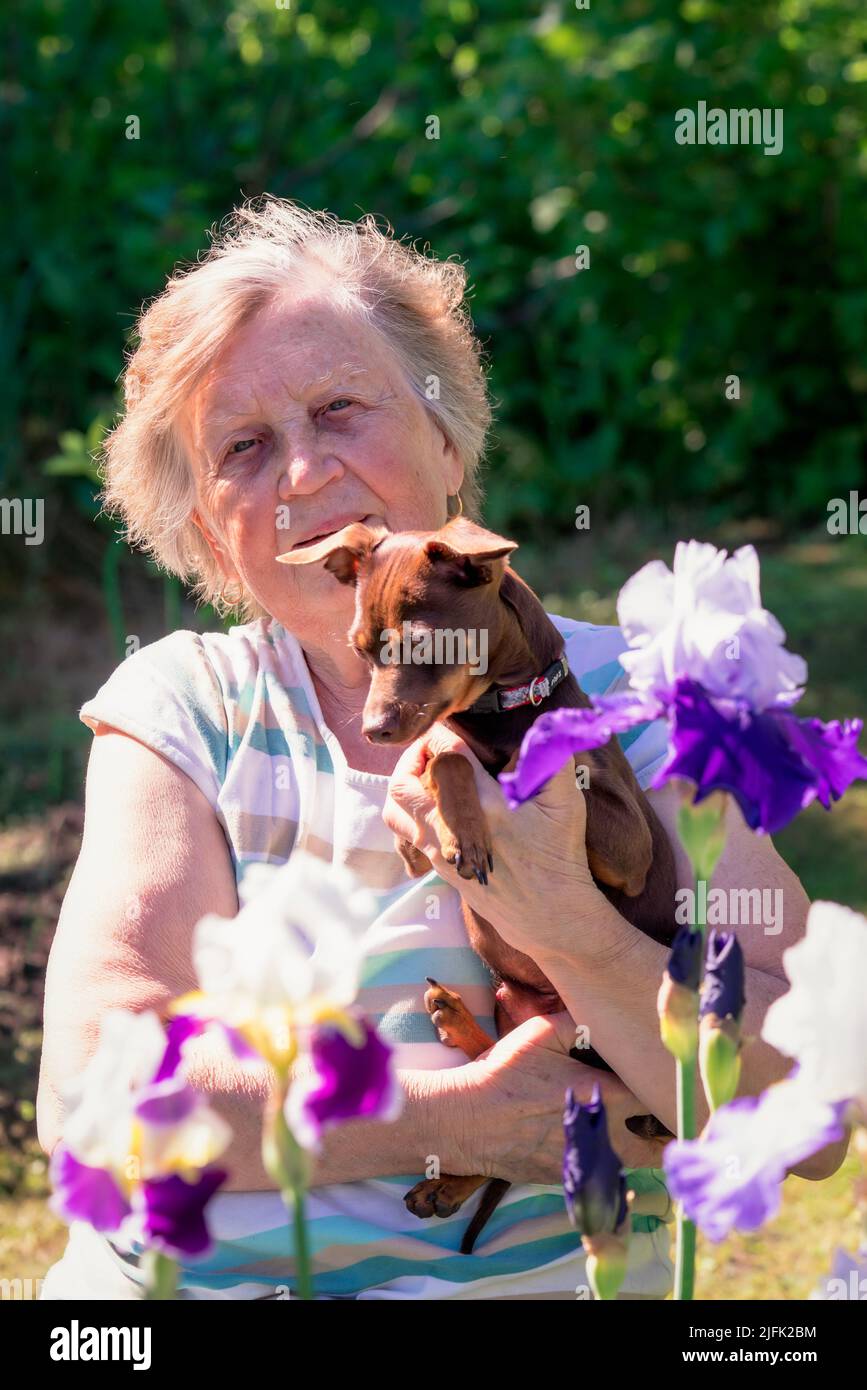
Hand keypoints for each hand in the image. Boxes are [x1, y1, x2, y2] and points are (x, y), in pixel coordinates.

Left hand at [383, 722, 596, 959]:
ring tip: (425, 774)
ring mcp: (441, 849)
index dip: (442, 734)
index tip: (451, 727)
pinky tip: (431, 804)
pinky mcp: (439, 867)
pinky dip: (407, 812)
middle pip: (404, 781)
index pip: (445, 754)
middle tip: (432, 748)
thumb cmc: (558, 854)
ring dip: (403, 784)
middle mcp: (454, 826)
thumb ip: (551, 757)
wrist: (549, 913)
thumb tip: (545, 723)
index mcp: (484, 804)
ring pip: (396, 809)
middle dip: (412, 756)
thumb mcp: (566, 802)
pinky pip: (404, 834)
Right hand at [445, 1012, 668, 1182]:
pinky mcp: (568, 1179)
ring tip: (640, 1136)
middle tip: (663, 1116)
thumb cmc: (503, 1074)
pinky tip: (601, 1148)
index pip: (654, 1098)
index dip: (662, 1091)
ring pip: (632, 1165)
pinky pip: (602, 1177)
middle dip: (661, 1131)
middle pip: (654, 1143)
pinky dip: (609, 1165)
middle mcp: (601, 1133)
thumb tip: (605, 1012)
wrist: (466, 1120)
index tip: (666, 1084)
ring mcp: (584, 1162)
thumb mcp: (540, 1033)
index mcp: (601, 1094)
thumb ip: (579, 1022)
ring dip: (640, 1152)